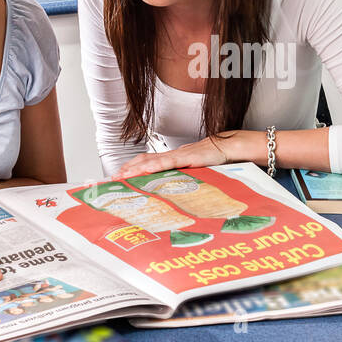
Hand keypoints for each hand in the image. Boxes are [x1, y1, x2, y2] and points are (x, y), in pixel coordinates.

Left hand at [120, 133, 243, 176]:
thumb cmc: (214, 160)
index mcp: (172, 159)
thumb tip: (176, 193)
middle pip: (143, 161)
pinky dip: (152, 166)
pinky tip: (142, 170)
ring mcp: (177, 156)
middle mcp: (171, 156)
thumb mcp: (196, 172)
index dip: (132, 168)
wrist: (228, 148)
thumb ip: (185, 179)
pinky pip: (165, 162)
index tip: (120, 177)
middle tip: (113, 179)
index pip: (148, 163)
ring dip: (134, 168)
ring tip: (121, 176)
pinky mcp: (185, 158)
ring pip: (150, 161)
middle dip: (127, 169)